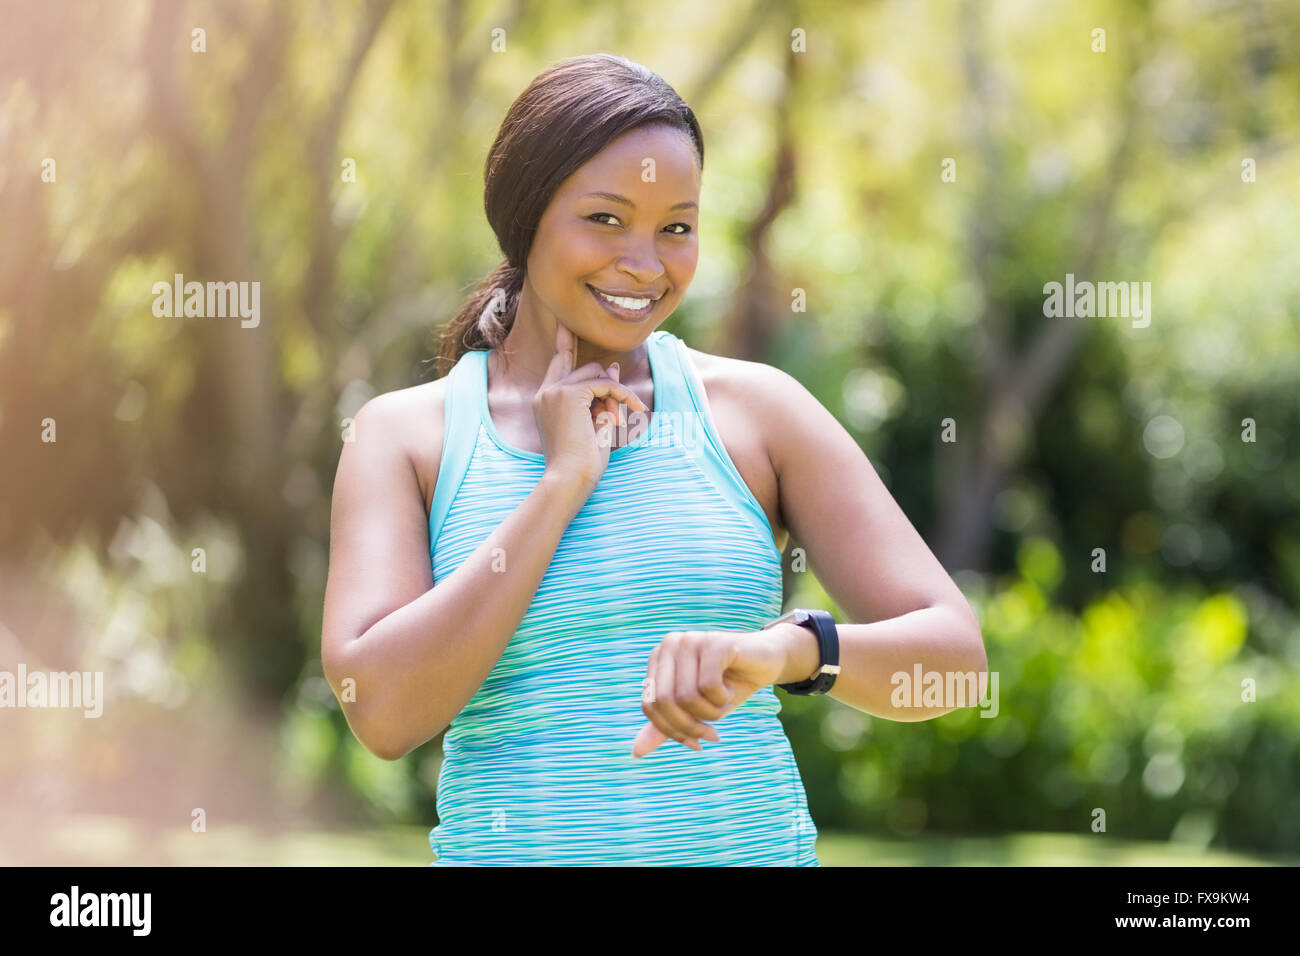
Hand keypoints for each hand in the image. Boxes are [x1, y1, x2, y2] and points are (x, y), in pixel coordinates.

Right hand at [534, 321, 647, 495]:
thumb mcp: (596, 423)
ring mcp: (554, 392)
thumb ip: (600, 395)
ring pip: (597, 374)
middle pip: (587, 369)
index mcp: (546, 400)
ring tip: (619, 422)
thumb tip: (613, 366)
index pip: (559, 361)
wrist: (568, 479)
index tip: (566, 321)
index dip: (565, 340)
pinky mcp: (568, 394)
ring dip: (616, 395)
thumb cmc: (581, 462)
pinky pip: (605, 384)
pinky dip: (622, 396)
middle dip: (609, 389)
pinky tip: (631, 414)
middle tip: (622, 416)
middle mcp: (546, 392)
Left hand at [631, 628, 788, 757]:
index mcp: (659, 657)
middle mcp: (670, 644)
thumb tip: (636, 752)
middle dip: (690, 727)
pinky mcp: (714, 642)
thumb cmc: (726, 685)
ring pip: (687, 697)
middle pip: (665, 701)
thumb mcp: (694, 710)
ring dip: (711, 713)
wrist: (765, 661)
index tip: (696, 743)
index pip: (649, 704)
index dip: (672, 731)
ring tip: (724, 705)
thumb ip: (665, 726)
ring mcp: (691, 640)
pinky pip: (709, 686)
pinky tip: (731, 690)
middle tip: (712, 736)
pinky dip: (723, 699)